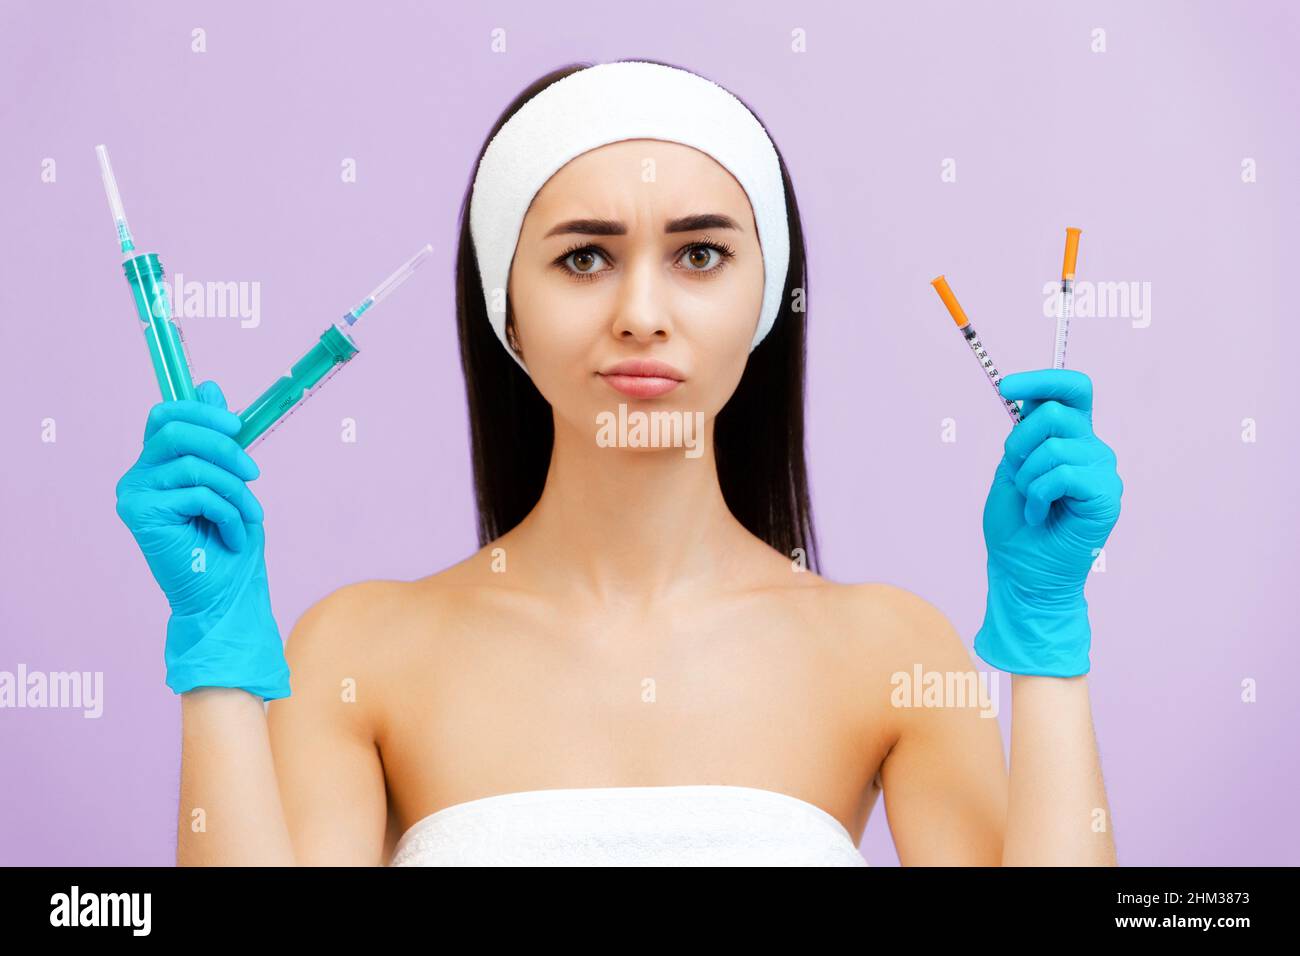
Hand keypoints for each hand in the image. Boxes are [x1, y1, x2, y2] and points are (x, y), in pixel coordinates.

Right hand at [115, 380, 290, 699]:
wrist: (225, 596)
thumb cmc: (229, 542)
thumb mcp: (231, 480)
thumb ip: (216, 437)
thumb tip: (210, 386)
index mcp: (156, 464)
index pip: (166, 415)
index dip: (201, 410)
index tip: (236, 424)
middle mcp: (137, 476)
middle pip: (177, 430)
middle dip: (226, 447)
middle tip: (254, 474)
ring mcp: (134, 495)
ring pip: (193, 464)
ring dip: (235, 490)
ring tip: (251, 516)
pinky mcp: (140, 515)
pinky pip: (197, 494)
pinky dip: (227, 513)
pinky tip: (232, 535)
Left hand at [973, 369, 1123, 675]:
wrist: (1021, 572)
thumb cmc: (1014, 526)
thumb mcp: (1011, 469)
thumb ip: (1024, 433)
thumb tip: (1026, 396)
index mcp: (1070, 436)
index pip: (1072, 389)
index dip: (1042, 379)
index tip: (1005, 386)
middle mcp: (1092, 447)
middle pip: (1054, 412)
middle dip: (1018, 443)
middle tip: (1016, 477)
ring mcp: (1102, 470)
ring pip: (1054, 445)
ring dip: (1026, 477)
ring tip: (1030, 504)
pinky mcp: (1107, 495)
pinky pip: (1063, 473)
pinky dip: (1038, 495)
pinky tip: (1038, 515)